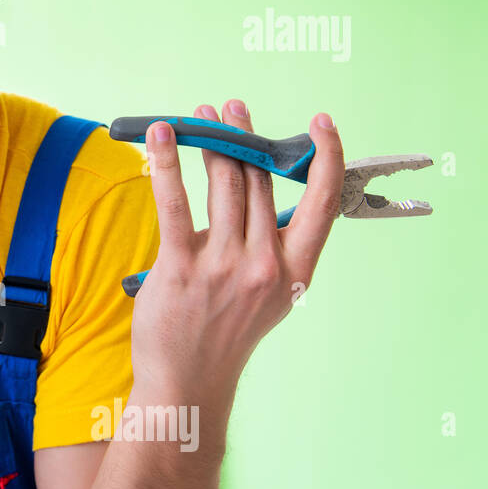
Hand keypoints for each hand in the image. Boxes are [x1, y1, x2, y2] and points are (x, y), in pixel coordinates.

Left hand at [130, 99, 344, 404]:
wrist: (188, 381)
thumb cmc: (223, 332)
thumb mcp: (268, 292)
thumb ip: (271, 244)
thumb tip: (258, 186)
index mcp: (294, 269)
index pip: (323, 202)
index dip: (327, 157)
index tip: (321, 122)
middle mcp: (264, 265)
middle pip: (260, 183)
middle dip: (246, 136)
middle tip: (232, 107)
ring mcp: (223, 267)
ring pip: (223, 185)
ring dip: (213, 140)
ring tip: (203, 114)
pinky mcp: (180, 268)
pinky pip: (174, 203)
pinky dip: (167, 163)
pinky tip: (160, 136)